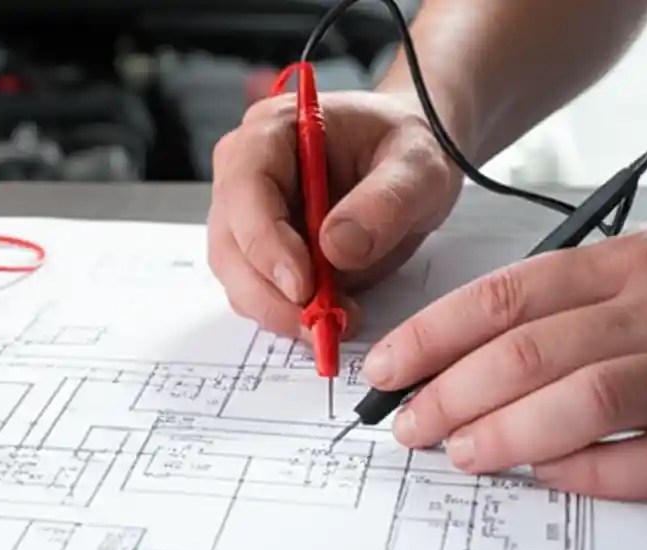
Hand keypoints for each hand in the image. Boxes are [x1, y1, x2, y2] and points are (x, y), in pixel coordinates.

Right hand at [206, 90, 464, 338]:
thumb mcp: (417, 168)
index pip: (246, 188)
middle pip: (229, 242)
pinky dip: (285, 311)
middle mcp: (242, 170)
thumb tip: (337, 249)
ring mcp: (243, 212)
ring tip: (334, 319)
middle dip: (268, 292)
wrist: (405, 162)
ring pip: (235, 274)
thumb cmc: (406, 149)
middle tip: (318, 322)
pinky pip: (254, 289)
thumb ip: (384, 203)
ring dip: (277, 308)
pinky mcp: (255, 249)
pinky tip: (326, 313)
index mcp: (272, 130)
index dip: (266, 242)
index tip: (303, 286)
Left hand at [362, 226, 646, 499]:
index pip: (504, 296)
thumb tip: (460, 350)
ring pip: (589, 400)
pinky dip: (597, 473)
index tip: (385, 370)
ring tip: (462, 453)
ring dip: (509, 433)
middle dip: (451, 394)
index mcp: (630, 260)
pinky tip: (552, 475)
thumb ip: (566, 300)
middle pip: (532, 352)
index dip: (432, 337)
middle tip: (407, 427)